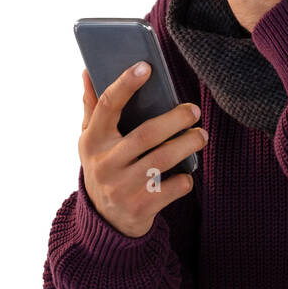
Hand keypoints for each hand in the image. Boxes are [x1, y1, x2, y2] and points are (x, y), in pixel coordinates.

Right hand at [78, 63, 207, 238]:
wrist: (105, 221)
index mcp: (92, 141)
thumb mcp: (91, 141)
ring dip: (187, 145)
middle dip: (175, 120)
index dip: (126, 84)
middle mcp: (104, 164)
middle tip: (194, 110)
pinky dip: (184, 179)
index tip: (146, 66)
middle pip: (146, 135)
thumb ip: (92, 107)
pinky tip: (187, 172)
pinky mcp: (140, 208)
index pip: (108, 106)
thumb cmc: (104, 167)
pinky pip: (171, 188)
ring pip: (162, 161)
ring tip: (201, 135)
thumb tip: (87, 72)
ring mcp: (121, 188)